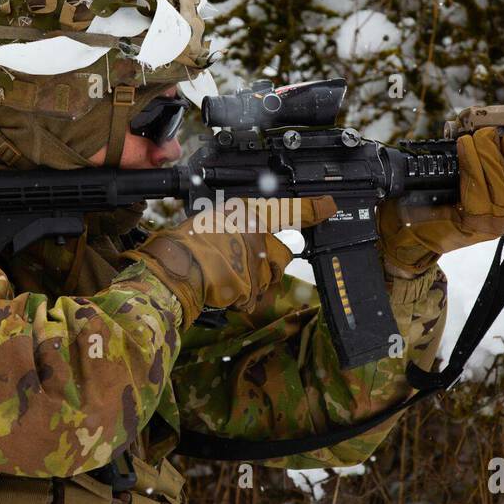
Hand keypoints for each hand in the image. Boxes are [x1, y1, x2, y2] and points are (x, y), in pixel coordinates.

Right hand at [125, 196, 337, 327]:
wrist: (173, 270)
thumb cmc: (186, 243)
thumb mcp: (214, 218)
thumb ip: (239, 224)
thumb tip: (256, 228)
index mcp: (247, 213)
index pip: (289, 209)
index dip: (312, 209)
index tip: (329, 206)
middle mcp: (258, 236)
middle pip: (282, 254)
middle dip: (269, 262)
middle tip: (240, 260)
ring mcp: (257, 264)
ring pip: (270, 277)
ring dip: (255, 280)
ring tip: (226, 274)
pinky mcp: (251, 288)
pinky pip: (254, 296)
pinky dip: (241, 297)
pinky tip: (222, 287)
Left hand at [378, 128, 503, 277]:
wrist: (411, 233)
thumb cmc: (441, 205)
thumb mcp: (471, 185)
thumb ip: (492, 167)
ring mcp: (491, 224)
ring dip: (492, 154)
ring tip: (481, 136)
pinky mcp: (471, 223)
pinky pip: (479, 189)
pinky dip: (473, 163)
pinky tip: (466, 147)